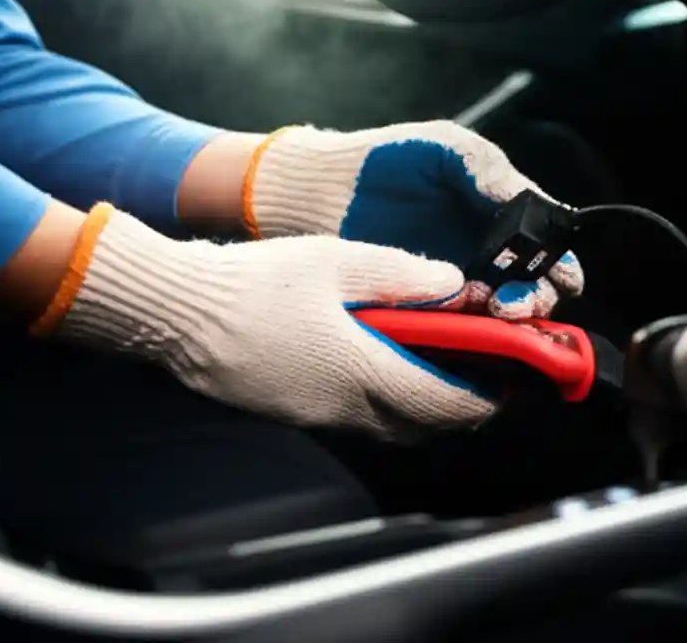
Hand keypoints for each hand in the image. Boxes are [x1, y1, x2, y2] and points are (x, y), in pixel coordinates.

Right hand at [31, 203, 494, 437]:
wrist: (177, 313)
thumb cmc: (253, 282)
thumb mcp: (337, 260)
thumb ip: (403, 274)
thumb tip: (454, 283)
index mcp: (361, 370)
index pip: (446, 402)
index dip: (487, 394)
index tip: (510, 373)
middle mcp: (345, 407)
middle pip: (426, 425)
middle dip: (464, 402)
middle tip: (483, 367)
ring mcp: (318, 416)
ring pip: (395, 427)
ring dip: (426, 405)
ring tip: (439, 361)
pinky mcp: (297, 413)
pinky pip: (360, 420)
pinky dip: (388, 401)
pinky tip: (384, 361)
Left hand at [241, 121, 584, 319]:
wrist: (321, 190)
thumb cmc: (387, 159)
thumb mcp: (447, 149)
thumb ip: (490, 171)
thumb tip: (527, 202)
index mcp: (507, 218)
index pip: (554, 250)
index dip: (562, 265)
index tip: (554, 273)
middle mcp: (492, 258)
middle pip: (538, 291)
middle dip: (536, 300)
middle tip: (512, 301)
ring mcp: (459, 287)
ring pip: (503, 318)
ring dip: (507, 320)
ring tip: (490, 311)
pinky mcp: (426, 310)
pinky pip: (460, 330)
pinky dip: (468, 333)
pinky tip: (459, 323)